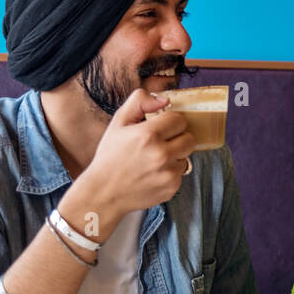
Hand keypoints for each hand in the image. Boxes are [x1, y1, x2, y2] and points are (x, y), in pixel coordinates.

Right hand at [76, 90, 196, 220]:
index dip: (170, 122)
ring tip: (154, 160)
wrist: (104, 192)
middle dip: (177, 138)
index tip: (161, 128)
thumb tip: (165, 100)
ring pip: (187, 156)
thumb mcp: (118, 123)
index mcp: (148, 135)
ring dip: (175, 156)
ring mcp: (168, 173)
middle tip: (160, 143)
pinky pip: (181, 173)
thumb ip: (139, 102)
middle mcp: (161, 154)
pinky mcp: (172, 188)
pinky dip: (171, 172)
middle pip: (190, 138)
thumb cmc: (110, 156)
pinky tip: (153, 174)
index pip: (180, 120)